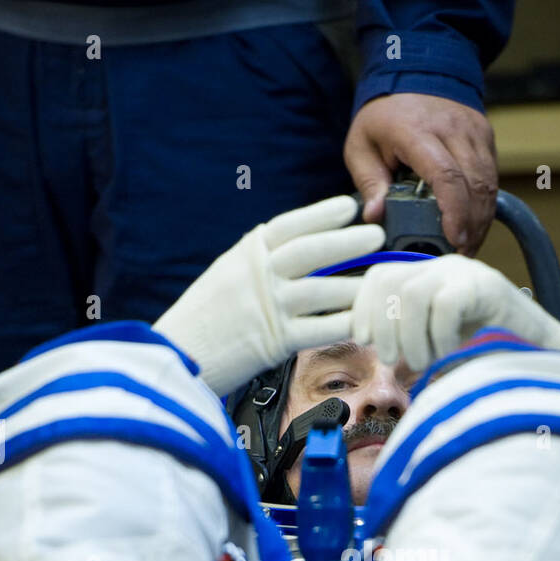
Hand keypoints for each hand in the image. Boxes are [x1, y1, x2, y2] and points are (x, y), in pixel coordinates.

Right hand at [154, 195, 384, 395]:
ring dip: (357, 286)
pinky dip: (348, 324)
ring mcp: (269, 308)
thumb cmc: (205, 318)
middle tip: (377, 236)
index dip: (322, 214)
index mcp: (248, 254)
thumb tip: (304, 252)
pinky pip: (322, 330)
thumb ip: (263, 261)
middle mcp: (260, 275)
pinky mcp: (277, 342)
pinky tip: (367, 319)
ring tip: (380, 281)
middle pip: (313, 252)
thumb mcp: (229, 273)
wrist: (179, 354)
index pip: (291, 226)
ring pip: (324, 291)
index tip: (348, 206)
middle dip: (348, 243)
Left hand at [344, 94, 497, 253]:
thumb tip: (375, 217)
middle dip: (471, 225)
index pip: (446, 175)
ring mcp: (473, 131)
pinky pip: (491, 176)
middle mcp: (452, 129)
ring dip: (481, 219)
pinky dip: (485, 205)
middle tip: (460, 255)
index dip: (454, 212)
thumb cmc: (385, 115)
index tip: (454, 240)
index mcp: (417, 131)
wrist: (416, 68)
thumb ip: (368, 181)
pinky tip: (474, 226)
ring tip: (468, 246)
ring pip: (489, 183)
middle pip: (475, 184)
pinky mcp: (485, 136)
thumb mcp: (361, 144)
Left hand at [351, 255, 559, 372]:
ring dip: (412, 337)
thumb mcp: (438, 347)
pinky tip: (451, 353)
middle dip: (384, 327)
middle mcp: (446, 268)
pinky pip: (445, 305)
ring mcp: (469, 274)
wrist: (547, 360)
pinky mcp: (488, 286)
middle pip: (390, 283)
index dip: (364, 306)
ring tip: (426, 363)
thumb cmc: (490, 358)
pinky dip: (440, 337)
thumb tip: (367, 343)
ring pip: (413, 294)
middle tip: (396, 361)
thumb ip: (407, 340)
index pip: (380, 275)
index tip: (361, 337)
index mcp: (431, 278)